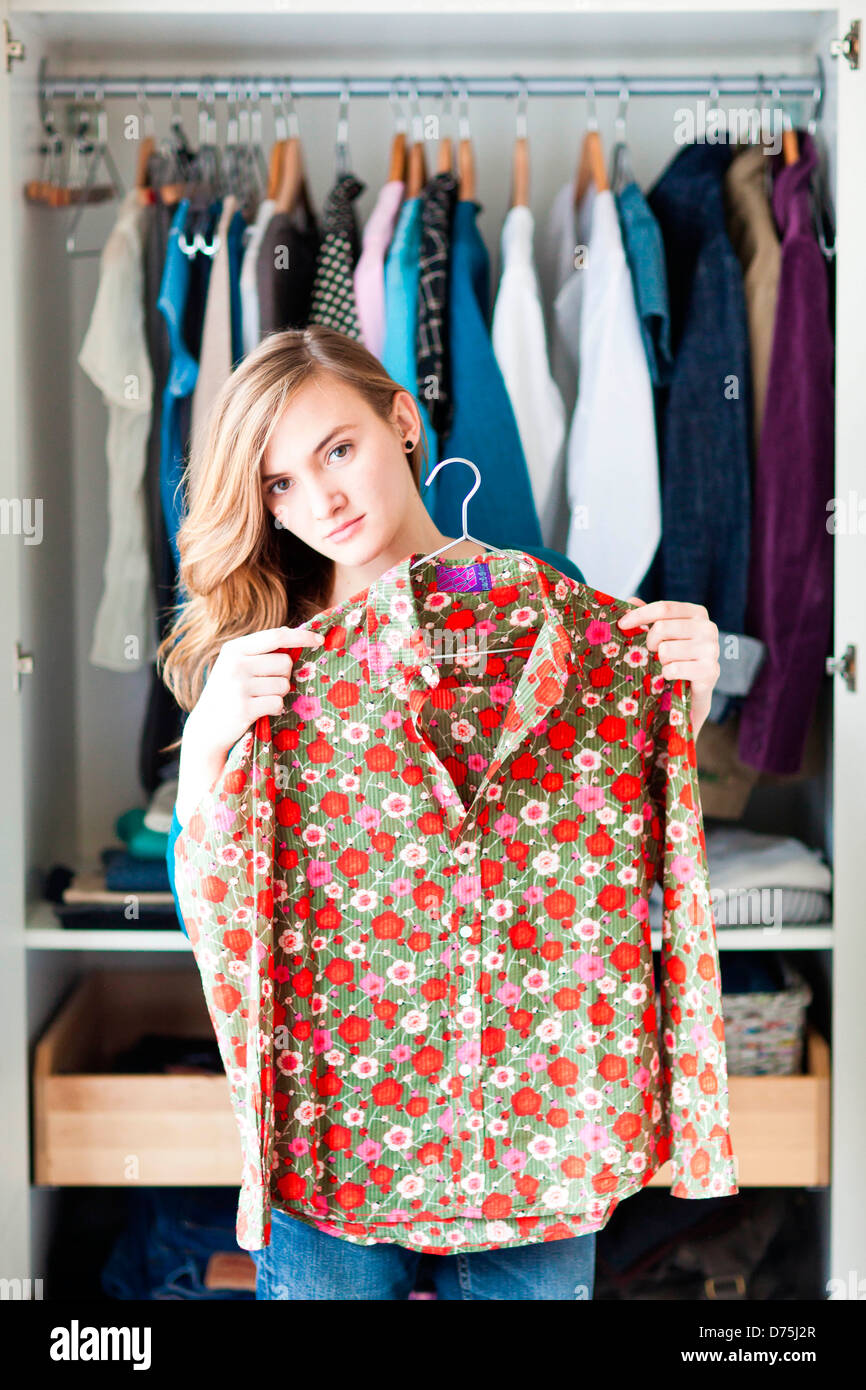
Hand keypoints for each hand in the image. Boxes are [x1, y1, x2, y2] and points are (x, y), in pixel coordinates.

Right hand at [176, 624, 323, 824]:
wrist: (206, 727)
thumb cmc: (228, 693)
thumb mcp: (236, 665)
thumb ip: (261, 652)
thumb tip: (295, 634)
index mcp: (234, 648)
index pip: (276, 636)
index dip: (302, 637)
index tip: (320, 640)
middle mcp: (236, 664)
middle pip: (285, 663)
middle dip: (284, 676)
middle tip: (265, 686)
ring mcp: (239, 686)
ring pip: (284, 685)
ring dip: (278, 694)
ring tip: (258, 699)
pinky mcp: (245, 708)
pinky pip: (278, 703)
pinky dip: (275, 709)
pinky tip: (260, 711)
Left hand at [616, 599, 719, 737]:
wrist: (694, 690)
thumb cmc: (676, 656)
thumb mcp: (663, 634)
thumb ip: (649, 616)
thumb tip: (630, 600)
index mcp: (697, 613)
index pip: (664, 607)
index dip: (639, 615)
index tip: (622, 624)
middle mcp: (708, 627)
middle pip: (662, 627)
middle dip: (650, 642)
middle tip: (653, 651)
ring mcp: (712, 649)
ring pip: (666, 650)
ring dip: (661, 660)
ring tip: (668, 663)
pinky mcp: (710, 670)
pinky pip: (673, 669)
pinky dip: (667, 673)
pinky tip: (673, 675)